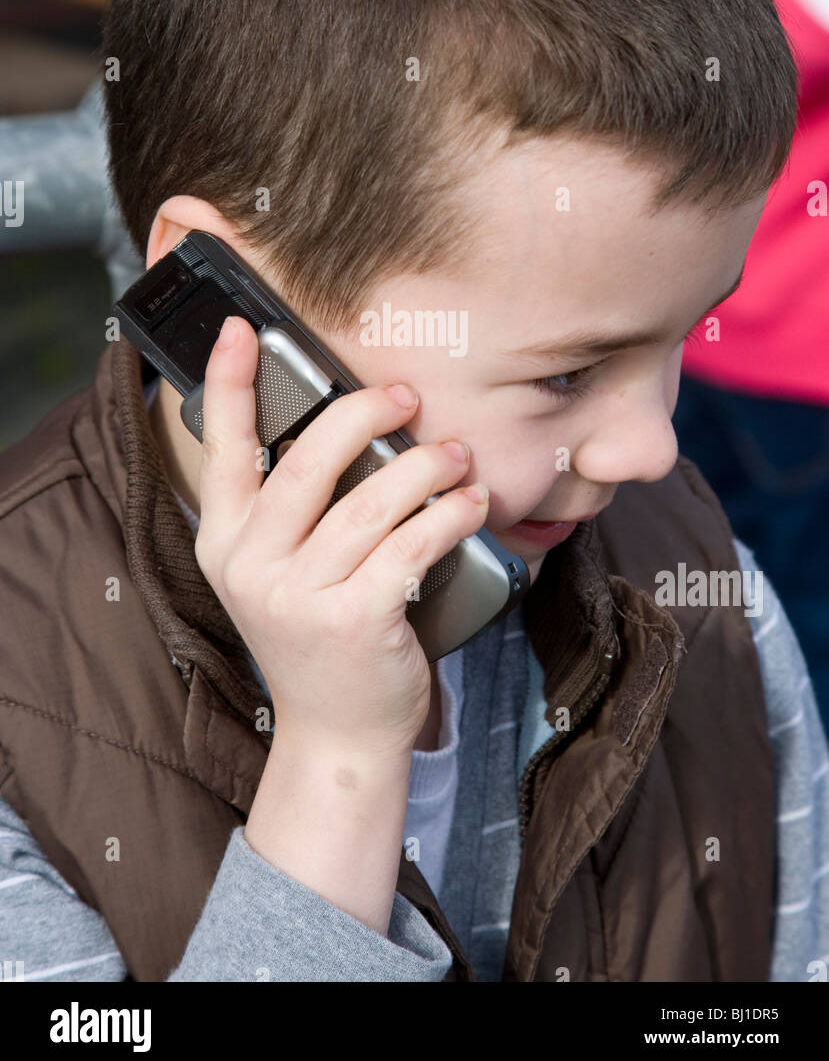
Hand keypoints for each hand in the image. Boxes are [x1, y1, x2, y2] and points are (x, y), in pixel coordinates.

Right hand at [193, 314, 488, 760]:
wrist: (339, 733)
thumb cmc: (322, 635)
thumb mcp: (285, 572)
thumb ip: (296, 510)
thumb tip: (350, 423)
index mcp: (224, 542)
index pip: (222, 448)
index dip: (228, 382)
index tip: (239, 327)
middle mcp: (251, 566)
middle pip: (308, 461)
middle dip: (363, 414)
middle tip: (404, 394)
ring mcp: (298, 597)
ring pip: (371, 503)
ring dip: (424, 467)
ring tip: (455, 456)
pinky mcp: (353, 620)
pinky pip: (411, 545)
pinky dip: (449, 517)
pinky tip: (471, 504)